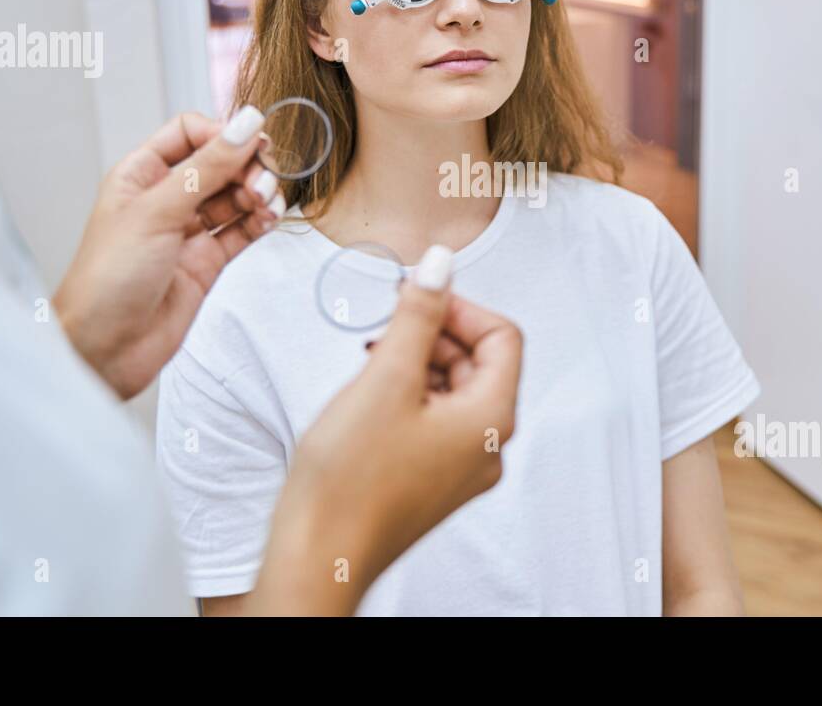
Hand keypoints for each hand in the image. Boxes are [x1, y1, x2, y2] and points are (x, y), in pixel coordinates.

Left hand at [53, 107, 283, 397]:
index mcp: (140, 174)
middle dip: (247, 167)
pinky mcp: (207, 262)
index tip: (250, 145)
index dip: (222, 134)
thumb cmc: (107, 280)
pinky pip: (242, 231)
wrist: (104, 348)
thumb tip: (245, 126)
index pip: (191, 133)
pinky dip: (260, 222)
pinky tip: (269, 220)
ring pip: (236, 197)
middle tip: (261, 183)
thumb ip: (207, 168)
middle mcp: (166, 198)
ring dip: (258, 194)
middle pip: (220, 164)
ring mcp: (189, 231)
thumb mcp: (157, 211)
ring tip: (265, 205)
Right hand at [249, 246, 522, 614]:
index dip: (461, 307)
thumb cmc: (350, 478)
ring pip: (452, 392)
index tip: (416, 296)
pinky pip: (433, 423)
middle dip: (434, 335)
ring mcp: (460, 470)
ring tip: (370, 365)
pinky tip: (367, 400)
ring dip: (416, 364)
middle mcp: (487, 447)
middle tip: (385, 327)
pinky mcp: (430, 482)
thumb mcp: (386, 376)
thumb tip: (440, 264)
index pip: (503, 337)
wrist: (317, 557)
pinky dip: (406, 398)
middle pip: (479, 364)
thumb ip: (419, 314)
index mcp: (492, 418)